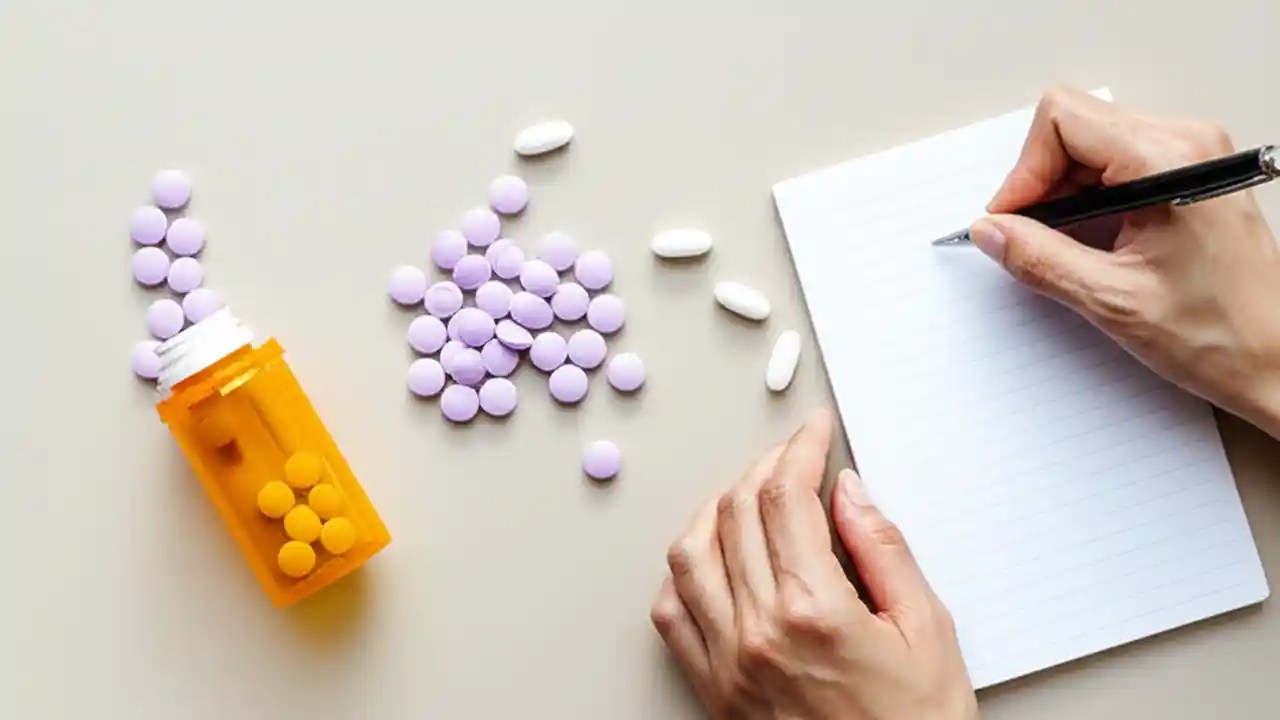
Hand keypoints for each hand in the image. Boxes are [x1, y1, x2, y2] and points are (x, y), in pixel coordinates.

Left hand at [650, 410, 978, 719]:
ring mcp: (727, 661)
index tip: (814, 430)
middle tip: (794, 454)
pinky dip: (683, 572)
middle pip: (738, 512)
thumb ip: (883, 550)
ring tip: (748, 494)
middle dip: (765, 467)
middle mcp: (758, 631)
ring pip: (691, 553)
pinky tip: (711, 557)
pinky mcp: (714, 688)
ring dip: (717, 509)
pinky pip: (671, 613)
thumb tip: (848, 490)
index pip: (787, 498)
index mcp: (814, 611)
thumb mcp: (928, 630)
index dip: (799, 449)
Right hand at [971, 87, 1279, 436]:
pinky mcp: (1190, 175)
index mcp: (1169, 161)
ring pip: (1092, 143)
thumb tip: (991, 231)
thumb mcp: (1111, 300)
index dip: (1024, 171)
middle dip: (1040, 182)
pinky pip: (1118, 163)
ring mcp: (1192, 155)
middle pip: (1076, 127)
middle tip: (1027, 236)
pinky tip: (1090, 240)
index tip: (1011, 219)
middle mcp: (1186, 144)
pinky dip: (1089, 197)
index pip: (1064, 120)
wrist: (1278, 359)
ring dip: (1063, 192)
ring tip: (1060, 244)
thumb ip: (1039, 258)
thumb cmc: (1220, 333)